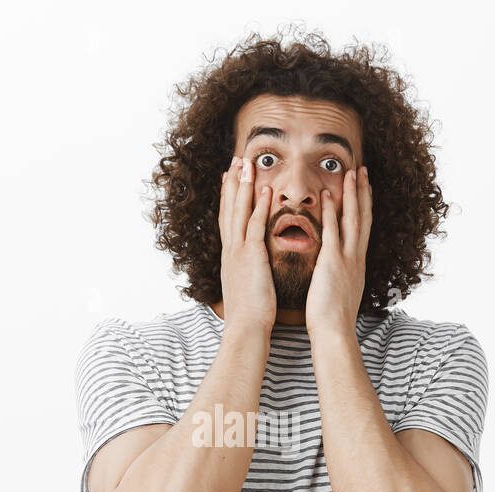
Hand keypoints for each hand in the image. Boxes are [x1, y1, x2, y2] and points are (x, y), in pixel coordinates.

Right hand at [218, 155, 275, 330]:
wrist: (245, 329)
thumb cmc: (250, 314)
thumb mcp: (247, 287)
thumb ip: (249, 271)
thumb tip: (253, 267)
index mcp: (231, 257)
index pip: (228, 220)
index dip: (229, 197)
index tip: (230, 177)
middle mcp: (231, 250)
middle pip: (229, 209)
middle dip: (232, 183)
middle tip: (236, 159)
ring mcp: (239, 252)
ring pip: (239, 212)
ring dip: (243, 185)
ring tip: (247, 162)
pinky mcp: (251, 257)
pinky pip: (255, 226)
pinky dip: (259, 206)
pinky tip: (265, 189)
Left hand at [305, 165, 371, 334]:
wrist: (335, 333)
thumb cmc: (333, 319)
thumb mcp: (341, 293)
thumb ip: (339, 278)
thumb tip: (336, 274)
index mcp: (357, 264)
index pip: (363, 229)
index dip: (365, 206)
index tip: (365, 188)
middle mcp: (356, 258)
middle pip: (363, 218)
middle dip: (363, 192)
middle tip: (362, 170)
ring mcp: (347, 259)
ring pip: (353, 219)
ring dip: (352, 194)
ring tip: (350, 173)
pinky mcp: (332, 262)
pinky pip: (332, 232)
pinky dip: (330, 213)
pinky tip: (326, 196)